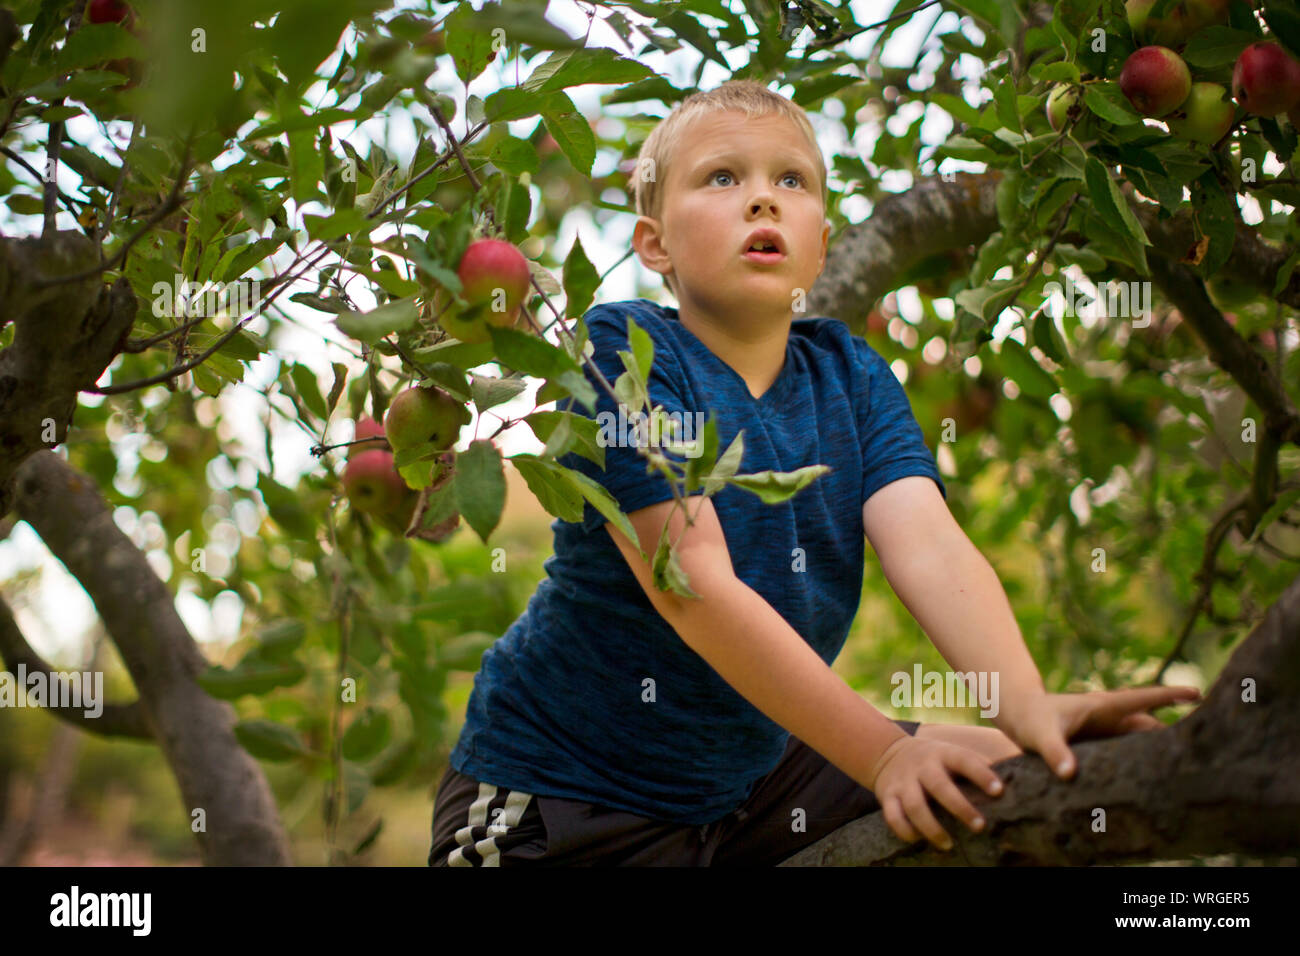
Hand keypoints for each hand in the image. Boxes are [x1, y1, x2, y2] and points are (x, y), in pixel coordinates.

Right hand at [868, 735, 1004, 851]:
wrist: (888, 753)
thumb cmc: (934, 759)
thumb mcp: (952, 753)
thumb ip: (976, 764)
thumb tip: (1016, 778)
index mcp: (943, 753)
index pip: (965, 760)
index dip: (982, 774)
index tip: (999, 791)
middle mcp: (923, 766)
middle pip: (940, 786)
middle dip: (960, 807)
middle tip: (980, 826)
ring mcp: (903, 781)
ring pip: (916, 806)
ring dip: (932, 828)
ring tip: (948, 844)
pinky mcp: (887, 795)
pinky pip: (893, 816)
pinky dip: (905, 831)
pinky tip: (918, 840)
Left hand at [1000, 685, 1200, 779]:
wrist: (1019, 718)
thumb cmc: (1030, 721)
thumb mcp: (1040, 735)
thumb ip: (1055, 752)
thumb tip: (1070, 775)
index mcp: (1103, 707)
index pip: (1144, 699)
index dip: (1171, 695)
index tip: (1200, 693)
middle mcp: (1111, 718)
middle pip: (1152, 725)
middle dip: (1178, 733)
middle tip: (1213, 745)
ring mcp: (1108, 732)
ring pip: (1143, 741)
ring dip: (1164, 750)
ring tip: (1195, 768)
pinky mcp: (1102, 747)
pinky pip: (1130, 754)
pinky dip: (1146, 762)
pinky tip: (1162, 780)